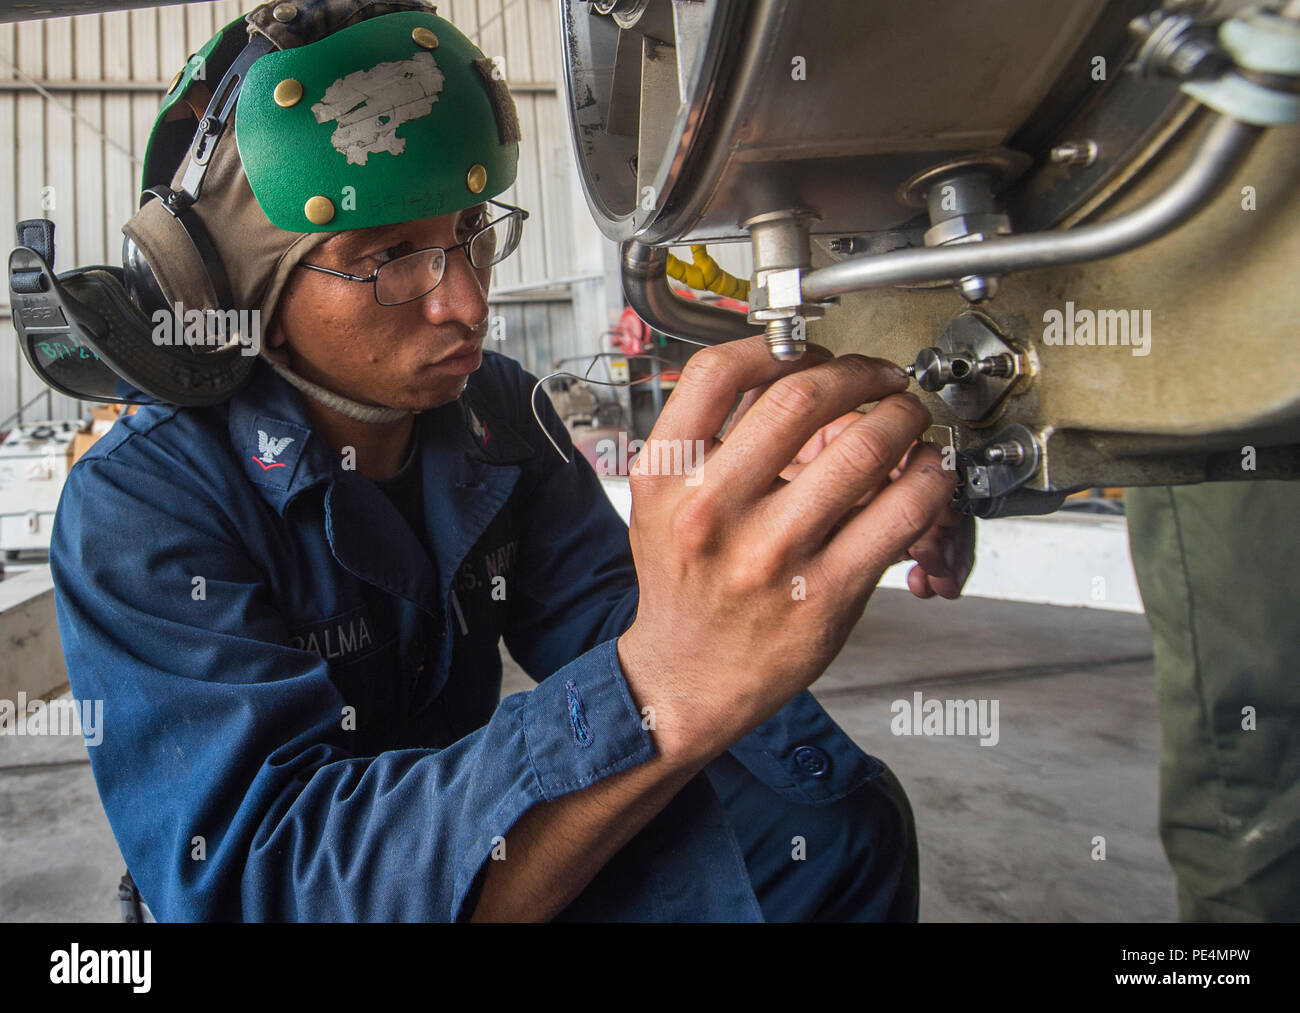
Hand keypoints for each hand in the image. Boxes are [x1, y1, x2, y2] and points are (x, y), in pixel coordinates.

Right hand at [616, 336, 958, 765]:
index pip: (719, 373)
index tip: (808, 351)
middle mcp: (714, 510)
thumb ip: (715, 439)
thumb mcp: (666, 502)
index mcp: (669, 477)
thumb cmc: (684, 585)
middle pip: (802, 396)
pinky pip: (901, 512)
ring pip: (864, 448)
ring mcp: (773, 552)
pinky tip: (926, 474)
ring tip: (907, 420)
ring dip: (902, 418)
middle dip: (858, 373)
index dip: (778, 346)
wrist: (687, 676)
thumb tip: (798, 380)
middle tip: (879, 378)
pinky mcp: (827, 592)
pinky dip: (928, 479)